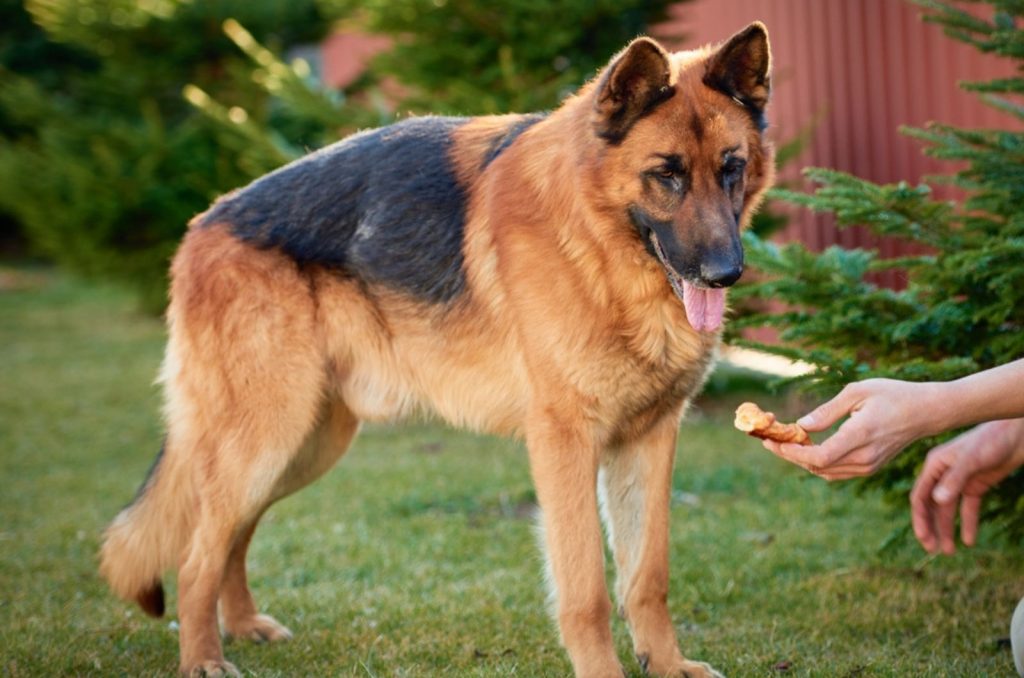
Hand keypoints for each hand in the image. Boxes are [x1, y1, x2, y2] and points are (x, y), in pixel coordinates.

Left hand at [760, 379, 943, 479]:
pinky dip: (818, 463)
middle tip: (769, 442)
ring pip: (826, 472)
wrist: (928, 411)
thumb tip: (801, 425)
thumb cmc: (893, 394)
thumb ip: (828, 411)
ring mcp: (869, 466)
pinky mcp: (871, 467)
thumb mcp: (858, 392)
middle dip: (790, 456)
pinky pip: (837, 472)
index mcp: (860, 435)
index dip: (792, 453)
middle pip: (818, 467)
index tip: (772, 443)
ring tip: (784, 443)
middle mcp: (865, 457)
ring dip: (802, 460)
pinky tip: (807, 447)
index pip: (819, 456)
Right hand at [910, 419, 1023, 553]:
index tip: (924, 538)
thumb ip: (954, 480)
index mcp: (934, 466)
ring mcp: (959, 480)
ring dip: (947, 529)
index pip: (920, 496)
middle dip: (931, 528)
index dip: (920, 518)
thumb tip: (937, 501)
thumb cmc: (992, 440)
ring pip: (948, 510)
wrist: (1017, 434)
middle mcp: (943, 474)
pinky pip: (968, 509)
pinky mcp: (976, 485)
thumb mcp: (972, 460)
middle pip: (931, 506)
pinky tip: (970, 541)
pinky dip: (968, 523)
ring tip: (949, 552)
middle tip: (933, 551)